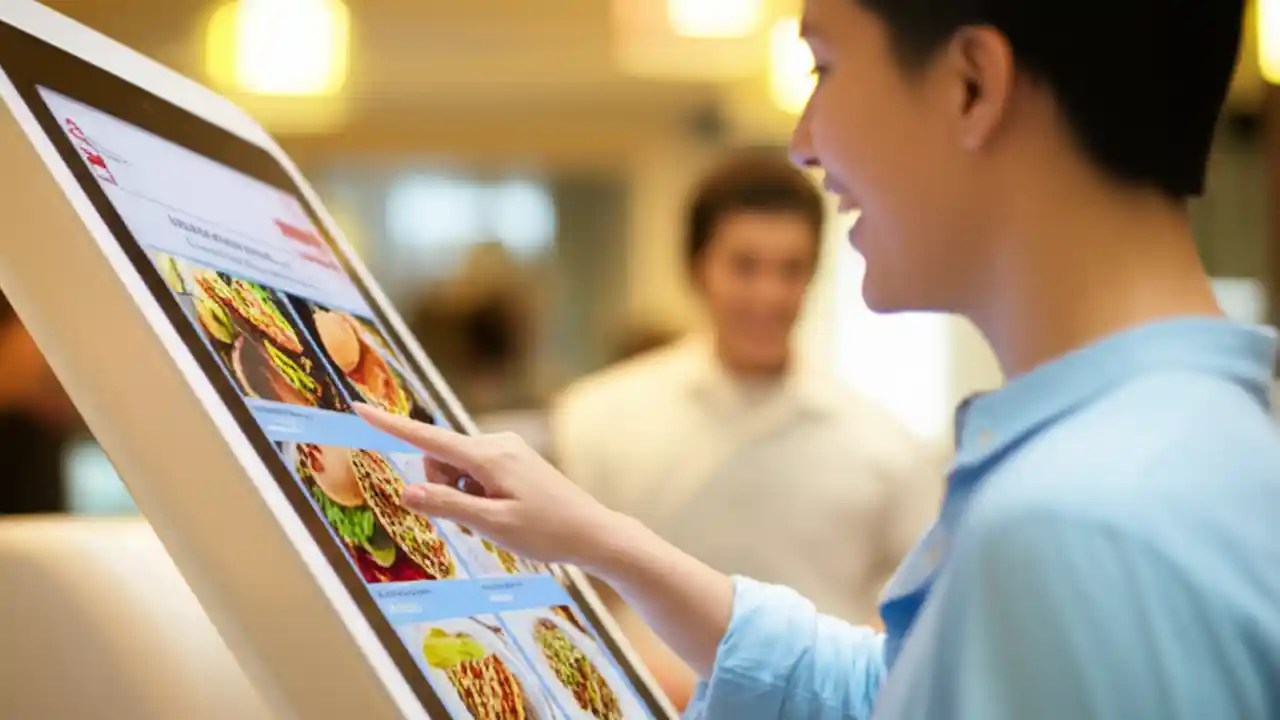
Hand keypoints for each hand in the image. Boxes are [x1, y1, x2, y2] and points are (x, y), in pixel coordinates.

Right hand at [353, 404, 626, 569]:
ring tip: (495, 518)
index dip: (390, 426)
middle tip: (475, 518)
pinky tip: (504, 512)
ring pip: (457, 467)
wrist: (592, 532)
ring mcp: (506, 448)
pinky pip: (475, 471)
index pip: (428, 438)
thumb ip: (448, 506)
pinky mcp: (513, 458)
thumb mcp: (492, 525)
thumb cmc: (545, 532)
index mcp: (489, 456)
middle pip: (440, 458)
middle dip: (442, 487)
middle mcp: (496, 443)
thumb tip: (406, 491)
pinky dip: (475, 492)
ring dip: (461, 494)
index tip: (358, 407)